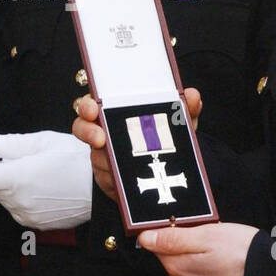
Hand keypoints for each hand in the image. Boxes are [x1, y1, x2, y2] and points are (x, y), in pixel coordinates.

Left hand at [0, 129, 91, 229]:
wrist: (103, 186)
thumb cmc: (77, 159)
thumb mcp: (41, 142)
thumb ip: (7, 144)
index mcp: (17, 178)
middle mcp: (19, 201)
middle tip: (15, 156)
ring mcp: (27, 215)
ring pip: (5, 196)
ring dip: (10, 183)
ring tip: (36, 170)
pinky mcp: (36, 224)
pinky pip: (18, 207)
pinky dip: (22, 195)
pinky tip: (42, 185)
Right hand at [71, 87, 203, 201]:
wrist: (165, 175)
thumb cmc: (165, 141)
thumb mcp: (178, 125)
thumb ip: (184, 110)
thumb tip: (193, 95)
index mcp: (116, 112)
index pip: (94, 102)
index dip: (87, 104)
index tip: (92, 108)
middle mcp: (104, 130)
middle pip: (82, 126)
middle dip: (88, 131)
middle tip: (99, 138)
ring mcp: (103, 155)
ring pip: (95, 157)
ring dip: (105, 161)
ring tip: (116, 165)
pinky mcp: (107, 177)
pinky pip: (106, 179)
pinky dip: (117, 180)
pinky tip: (128, 180)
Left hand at [136, 221, 257, 275]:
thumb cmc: (242, 254)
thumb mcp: (206, 236)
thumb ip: (172, 238)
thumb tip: (145, 238)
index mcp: (177, 268)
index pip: (157, 243)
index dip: (170, 228)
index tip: (190, 222)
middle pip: (172, 252)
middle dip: (185, 238)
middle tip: (209, 231)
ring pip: (187, 261)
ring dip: (198, 249)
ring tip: (221, 243)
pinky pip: (201, 270)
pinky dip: (208, 260)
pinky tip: (225, 255)